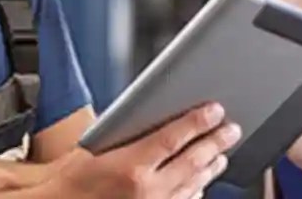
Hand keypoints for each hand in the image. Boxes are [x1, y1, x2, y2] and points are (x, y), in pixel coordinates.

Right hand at [47, 103, 241, 198]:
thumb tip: (153, 119)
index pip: (174, 138)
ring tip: (222, 153)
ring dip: (210, 167)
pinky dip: (195, 191)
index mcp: (130, 167)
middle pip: (193, 162)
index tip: (214, 110)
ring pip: (193, 185)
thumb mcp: (92, 148)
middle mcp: (147, 191)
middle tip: (231, 129)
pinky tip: (200, 182)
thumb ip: (125, 134)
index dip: (198, 122)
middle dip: (216, 142)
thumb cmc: (69, 182)